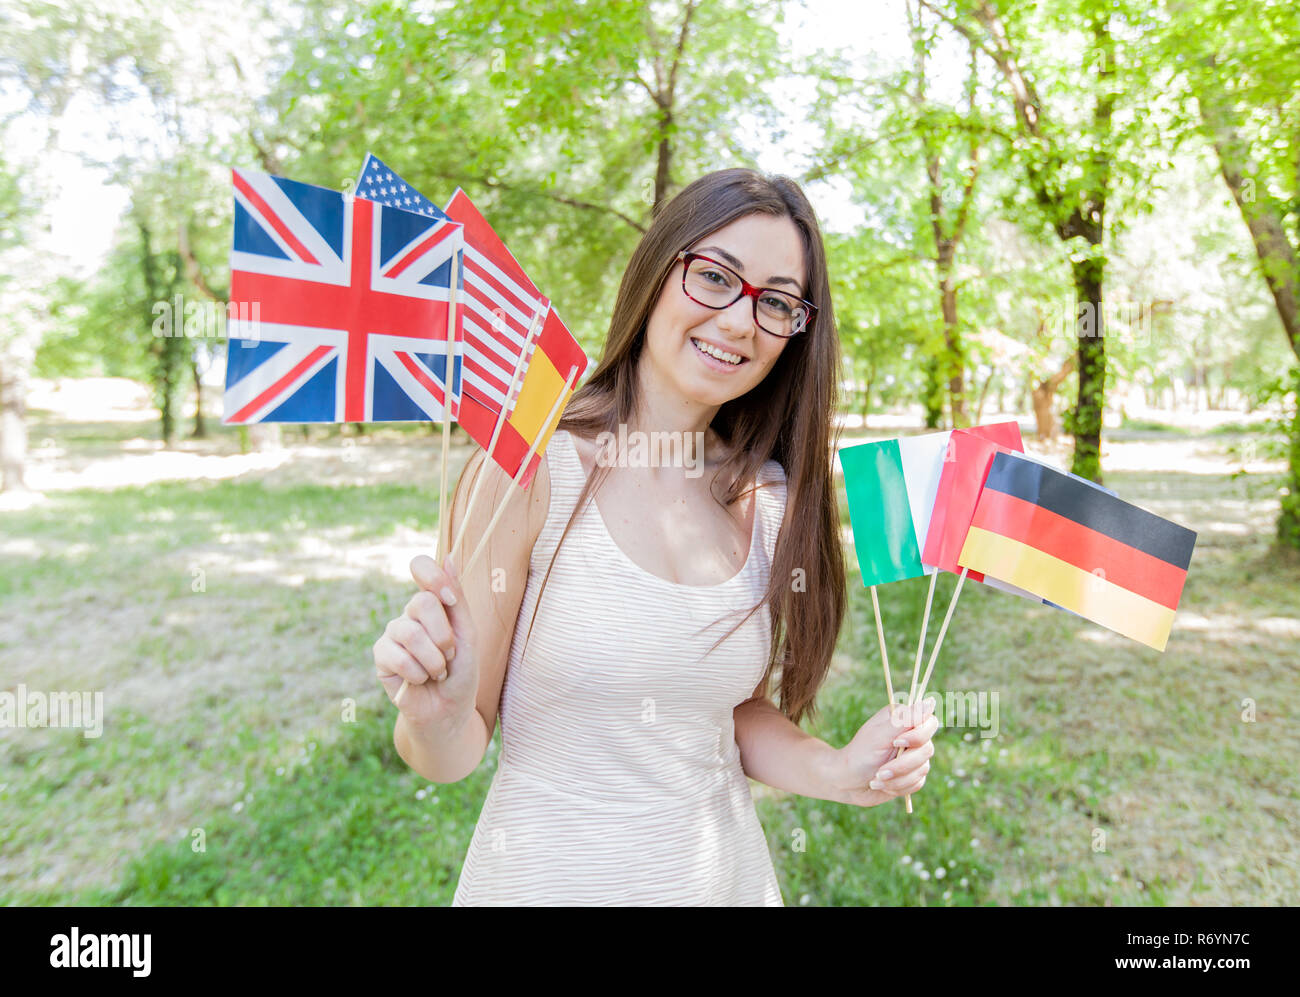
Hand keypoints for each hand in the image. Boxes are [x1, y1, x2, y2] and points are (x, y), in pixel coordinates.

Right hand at [373, 554, 478, 727]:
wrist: (449, 710)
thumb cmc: (462, 672)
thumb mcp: (467, 634)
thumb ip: (457, 599)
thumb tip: (449, 557)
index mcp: (433, 602)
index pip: (422, 567)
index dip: (433, 577)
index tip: (449, 600)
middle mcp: (410, 613)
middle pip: (423, 602)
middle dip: (444, 635)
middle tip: (450, 655)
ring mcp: (393, 633)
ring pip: (411, 633)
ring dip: (433, 660)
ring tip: (437, 672)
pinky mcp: (381, 655)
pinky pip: (397, 656)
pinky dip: (417, 673)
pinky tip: (419, 681)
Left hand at [826, 698, 939, 806]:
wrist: (846, 782)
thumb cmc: (859, 754)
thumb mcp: (880, 735)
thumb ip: (906, 720)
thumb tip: (931, 702)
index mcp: (903, 720)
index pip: (929, 722)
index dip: (918, 736)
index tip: (897, 743)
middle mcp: (911, 736)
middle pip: (927, 749)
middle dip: (902, 765)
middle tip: (880, 771)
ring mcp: (913, 756)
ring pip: (923, 769)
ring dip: (897, 778)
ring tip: (876, 778)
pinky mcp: (912, 775)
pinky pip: (918, 783)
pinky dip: (898, 786)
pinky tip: (882, 784)